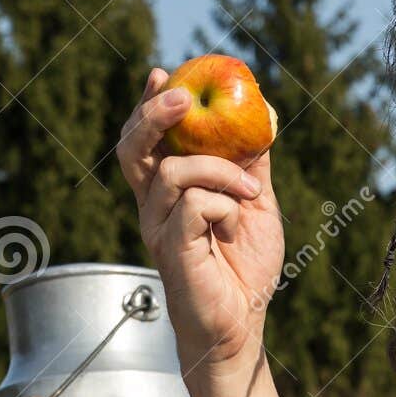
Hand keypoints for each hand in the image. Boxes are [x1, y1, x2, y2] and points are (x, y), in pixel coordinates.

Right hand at [117, 68, 284, 373]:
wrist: (244, 323)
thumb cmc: (245, 267)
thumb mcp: (253, 202)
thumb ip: (249, 162)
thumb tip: (263, 115)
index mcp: (166, 193)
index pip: (144, 140)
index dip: (146, 105)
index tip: (159, 73)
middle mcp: (152, 206)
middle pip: (133, 148)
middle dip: (154, 114)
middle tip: (182, 97)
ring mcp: (157, 227)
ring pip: (174, 170)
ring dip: (221, 171)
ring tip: (250, 193)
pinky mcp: (172, 248)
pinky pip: (195, 205)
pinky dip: (225, 206)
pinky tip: (235, 227)